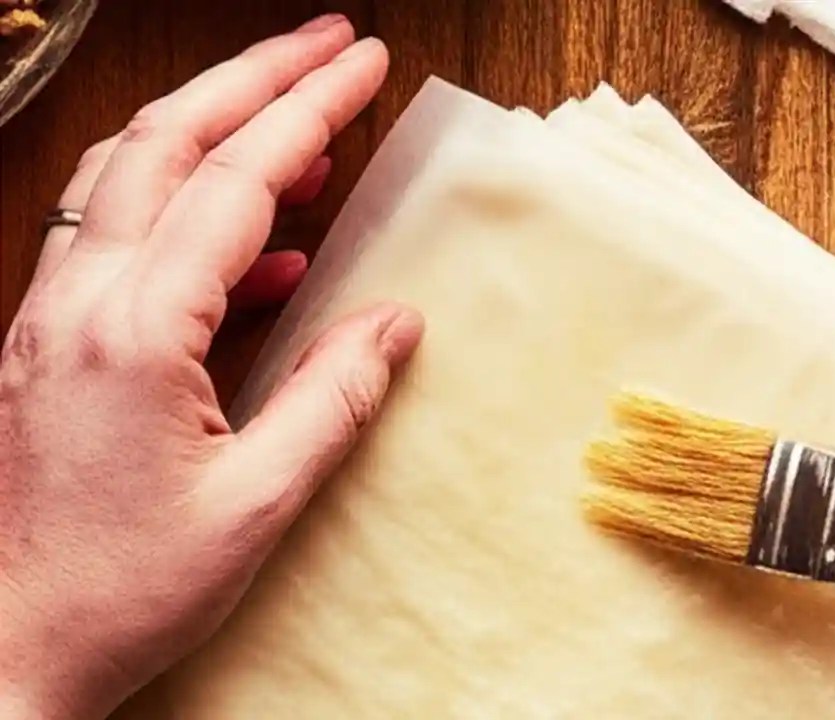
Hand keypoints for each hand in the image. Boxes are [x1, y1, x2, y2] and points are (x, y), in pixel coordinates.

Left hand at [0, 15, 422, 719]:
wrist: (5, 653)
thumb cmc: (120, 592)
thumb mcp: (255, 504)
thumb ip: (332, 399)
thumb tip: (395, 321)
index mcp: (135, 333)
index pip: (235, 181)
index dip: (308, 112)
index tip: (365, 64)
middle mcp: (78, 304)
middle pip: (164, 139)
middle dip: (254, 76)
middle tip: (329, 43)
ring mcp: (51, 318)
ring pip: (126, 175)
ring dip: (213, 128)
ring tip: (301, 127)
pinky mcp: (47, 344)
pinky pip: (116, 240)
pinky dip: (189, 212)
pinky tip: (264, 252)